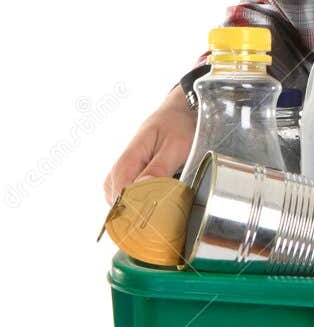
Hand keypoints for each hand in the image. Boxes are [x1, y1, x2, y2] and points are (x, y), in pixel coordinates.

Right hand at [103, 87, 196, 205]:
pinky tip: (154, 197)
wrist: (182, 110)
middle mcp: (122, 163)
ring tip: (159, 203)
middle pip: (117, 198)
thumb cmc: (179, 125)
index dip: (133, 207)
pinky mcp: (131, 171)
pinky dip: (139, 198)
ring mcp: (125, 168)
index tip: (151, 216)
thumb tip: (140, 190)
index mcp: (131, 155)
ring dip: (137, 204)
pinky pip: (128, 192)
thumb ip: (159, 169)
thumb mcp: (176, 147)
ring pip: (121, 198)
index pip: (120, 190)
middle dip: (136, 209)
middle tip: (159, 213)